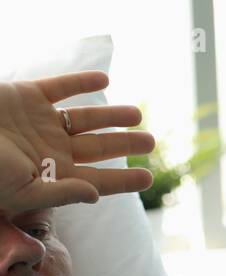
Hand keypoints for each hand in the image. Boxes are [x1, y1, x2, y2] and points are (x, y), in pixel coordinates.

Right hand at [0, 71, 154, 214]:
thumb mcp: (22, 190)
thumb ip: (60, 194)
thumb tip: (95, 195)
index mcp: (54, 174)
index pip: (97, 179)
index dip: (124, 180)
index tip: (149, 178)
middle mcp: (51, 149)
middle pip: (98, 148)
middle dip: (125, 144)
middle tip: (151, 141)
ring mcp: (40, 122)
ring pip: (85, 119)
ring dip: (111, 115)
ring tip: (137, 115)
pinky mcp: (26, 96)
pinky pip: (59, 88)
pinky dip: (81, 82)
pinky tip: (104, 79)